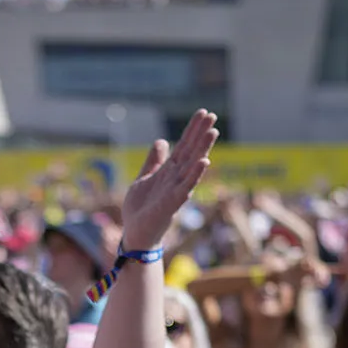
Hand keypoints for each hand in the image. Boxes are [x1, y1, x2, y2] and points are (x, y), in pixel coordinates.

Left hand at [119, 109, 217, 250]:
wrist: (135, 234)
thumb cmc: (141, 210)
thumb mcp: (144, 179)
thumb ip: (153, 162)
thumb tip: (161, 141)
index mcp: (169, 172)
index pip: (183, 146)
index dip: (192, 130)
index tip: (203, 113)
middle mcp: (176, 179)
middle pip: (190, 152)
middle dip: (201, 134)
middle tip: (212, 115)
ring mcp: (175, 191)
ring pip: (191, 166)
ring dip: (202, 149)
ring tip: (212, 132)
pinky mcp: (171, 204)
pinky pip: (185, 187)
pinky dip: (194, 175)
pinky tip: (203, 162)